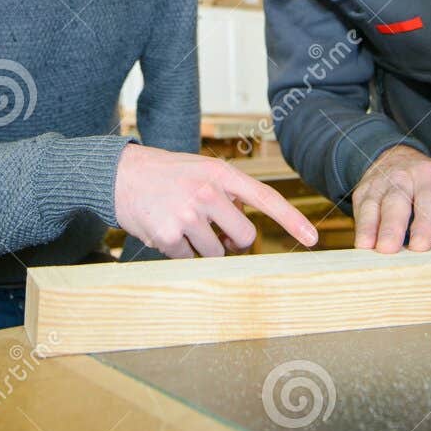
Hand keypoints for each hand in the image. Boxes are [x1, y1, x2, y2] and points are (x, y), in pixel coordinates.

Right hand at [114, 144, 318, 257]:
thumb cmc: (165, 175)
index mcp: (219, 173)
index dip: (291, 220)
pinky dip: (180, 252)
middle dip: (233, 241)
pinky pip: (189, 259)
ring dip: (202, 247)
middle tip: (213, 230)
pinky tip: (164, 230)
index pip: (265, 198)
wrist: (118, 175)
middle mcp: (206, 192)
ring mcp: (187, 214)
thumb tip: (243, 232)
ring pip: (216, 252)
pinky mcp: (168, 235)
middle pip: (244, 237)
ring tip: (180, 224)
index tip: (313, 239)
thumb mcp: (201, 171)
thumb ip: (227, 193)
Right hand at [352, 145, 430, 252]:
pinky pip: (358, 211)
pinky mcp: (361, 193)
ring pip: (373, 207)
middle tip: (389, 251)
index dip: (424, 223)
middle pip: (396, 204)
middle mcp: (403, 179)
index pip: (428, 202)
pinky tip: (359, 248)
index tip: (421, 246)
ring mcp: (379, 185)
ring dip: (369, 229)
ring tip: (368, 251)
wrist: (394, 155)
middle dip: (392, 227)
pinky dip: (358, 228)